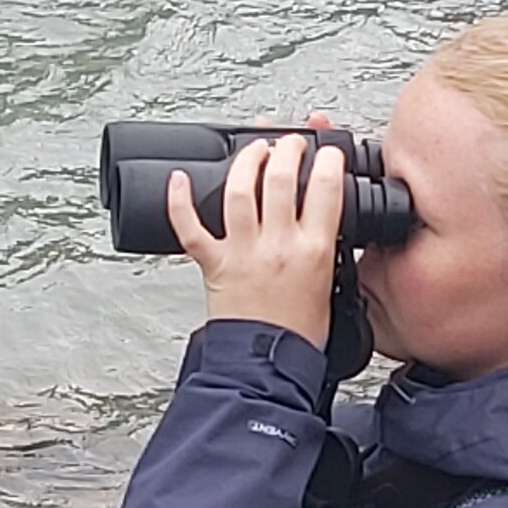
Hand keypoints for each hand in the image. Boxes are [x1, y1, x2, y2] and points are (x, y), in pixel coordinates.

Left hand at [165, 112, 345, 348]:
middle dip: (285, 148)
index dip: (327, 159)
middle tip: (287, 141)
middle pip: (281, 179)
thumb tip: (324, 220)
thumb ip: (327, 248)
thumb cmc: (298, 333)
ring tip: (252, 148)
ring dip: (245, 161)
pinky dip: (178, 202)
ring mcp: (244, 253)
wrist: (268, 366)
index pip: (326, 188)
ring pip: (240, 192)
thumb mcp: (330, 284)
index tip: (326, 150)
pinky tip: (177, 179)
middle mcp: (279, 246)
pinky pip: (191, 228)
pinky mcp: (214, 265)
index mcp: (315, 250)